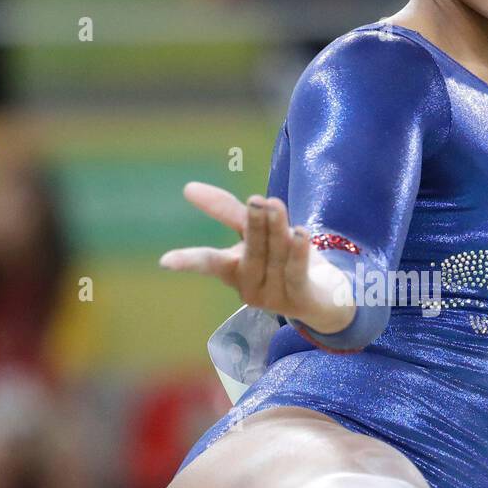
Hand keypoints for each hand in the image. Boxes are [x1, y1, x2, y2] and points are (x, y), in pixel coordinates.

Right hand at [158, 182, 355, 334]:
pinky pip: (297, 272)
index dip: (189, 261)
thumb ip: (227, 212)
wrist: (322, 297)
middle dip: (254, 225)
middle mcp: (250, 288)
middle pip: (252, 252)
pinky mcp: (300, 299)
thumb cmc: (281, 260)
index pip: (210, 263)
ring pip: (276, 257)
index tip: (165, 261)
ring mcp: (275, 297)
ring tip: (276, 204)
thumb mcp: (254, 233)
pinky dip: (299, 252)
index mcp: (233, 271)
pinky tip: (301, 232)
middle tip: (256, 200)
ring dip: (277, 229)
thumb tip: (188, 188)